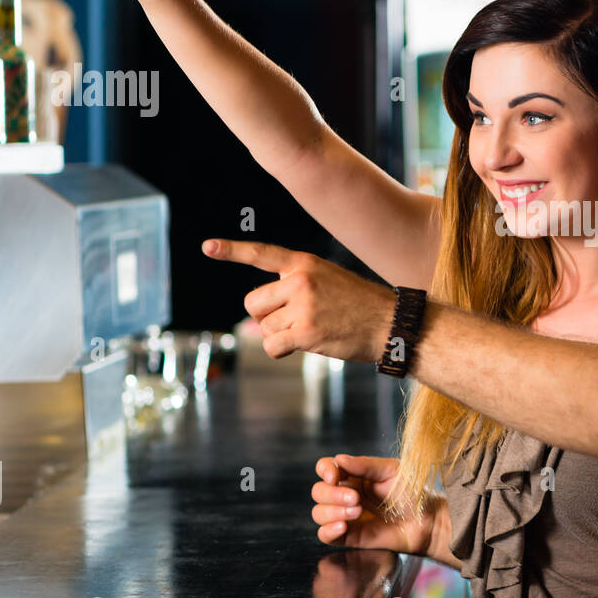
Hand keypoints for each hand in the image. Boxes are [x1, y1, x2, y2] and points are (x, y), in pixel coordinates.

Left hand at [201, 238, 393, 362]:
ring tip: (311, 330)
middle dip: (266, 317)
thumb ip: (293, 288)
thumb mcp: (327, 280)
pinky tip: (304, 345)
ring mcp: (303, 306)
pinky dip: (282, 350)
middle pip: (253, 303)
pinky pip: (272, 345)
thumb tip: (257, 321)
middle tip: (294, 320)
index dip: (231, 250)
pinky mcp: (306, 331)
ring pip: (264, 327)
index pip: (262, 254)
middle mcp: (300, 281)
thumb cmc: (358, 306)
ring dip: (280, 335)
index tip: (206, 247)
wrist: (390, 323)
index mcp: (304, 264)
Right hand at [312, 454, 440, 556]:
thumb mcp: (392, 471)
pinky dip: (328, 530)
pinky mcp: (350, 537)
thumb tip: (339, 459)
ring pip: (319, 513)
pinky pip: (325, 535)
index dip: (325, 470)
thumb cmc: (414, 493)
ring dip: (332, 511)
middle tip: (356, 498)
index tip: (335, 476)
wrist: (427, 522)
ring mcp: (347, 516)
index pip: (326, 468)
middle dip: (333, 494)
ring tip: (357, 512)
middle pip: (319, 491)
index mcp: (355, 475)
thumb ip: (365, 465)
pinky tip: (343, 526)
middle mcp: (347, 494)